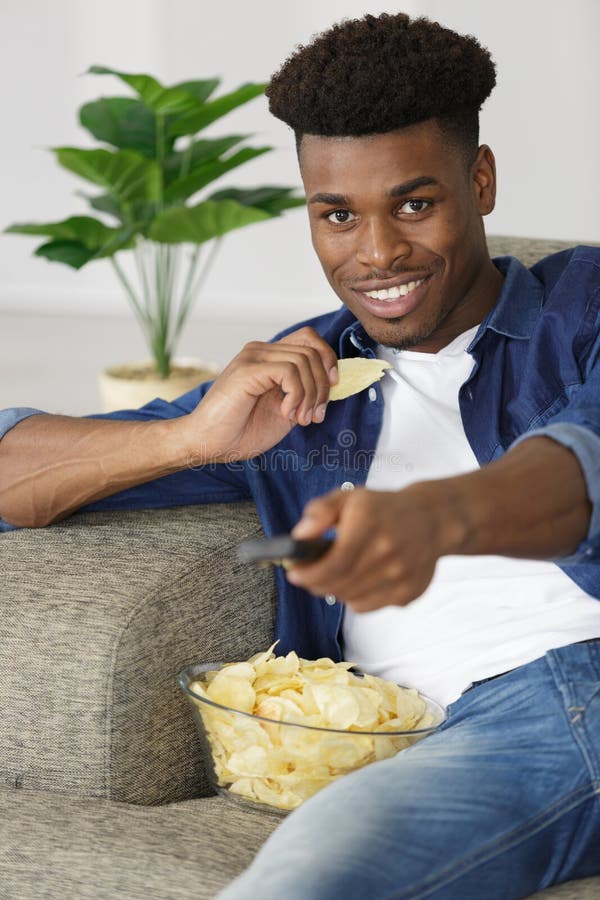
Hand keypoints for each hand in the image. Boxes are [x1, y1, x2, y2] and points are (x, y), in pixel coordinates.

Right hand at [180, 327, 338, 463]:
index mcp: (268, 358)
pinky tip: (285, 413)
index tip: (331, 392)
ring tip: (299, 418)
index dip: (328, 361)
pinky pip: (289, 372)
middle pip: (312, 350)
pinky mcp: (248, 369)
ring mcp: (253, 357)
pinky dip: (297, 396)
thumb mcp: (285, 410)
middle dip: (323, 387)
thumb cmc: (240, 431)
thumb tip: (334, 382)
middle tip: (314, 415)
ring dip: (311, 395)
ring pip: (304, 361)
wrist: (208, 444)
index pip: (309, 340)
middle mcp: (260, 351)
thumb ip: (305, 393)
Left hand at [286, 484, 461, 611]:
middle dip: (315, 583)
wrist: (432, 520)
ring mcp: (401, 575)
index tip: (294, 572)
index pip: (334, 563)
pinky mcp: (408, 593)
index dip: (309, 573)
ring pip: (350, 599)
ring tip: (334, 574)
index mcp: (370, 523)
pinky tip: (357, 580)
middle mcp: (388, 551)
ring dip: (334, 590)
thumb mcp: (349, 497)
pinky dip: (354, 598)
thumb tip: (299, 536)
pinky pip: (367, 606)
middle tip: (306, 575)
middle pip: (339, 584)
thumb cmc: (383, 508)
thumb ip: (320, 512)